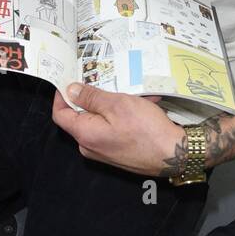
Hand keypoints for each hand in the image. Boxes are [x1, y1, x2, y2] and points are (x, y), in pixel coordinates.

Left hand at [51, 83, 184, 176]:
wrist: (174, 155)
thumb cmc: (146, 130)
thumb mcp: (117, 104)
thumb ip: (90, 97)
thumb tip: (70, 91)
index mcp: (85, 135)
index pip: (60, 115)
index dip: (61, 96)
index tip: (69, 80)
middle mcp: (91, 147)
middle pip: (82, 117)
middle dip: (95, 98)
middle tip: (107, 81)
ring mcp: (105, 152)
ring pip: (102, 121)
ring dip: (115, 105)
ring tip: (135, 93)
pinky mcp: (119, 153)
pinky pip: (115, 129)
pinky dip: (125, 116)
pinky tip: (144, 106)